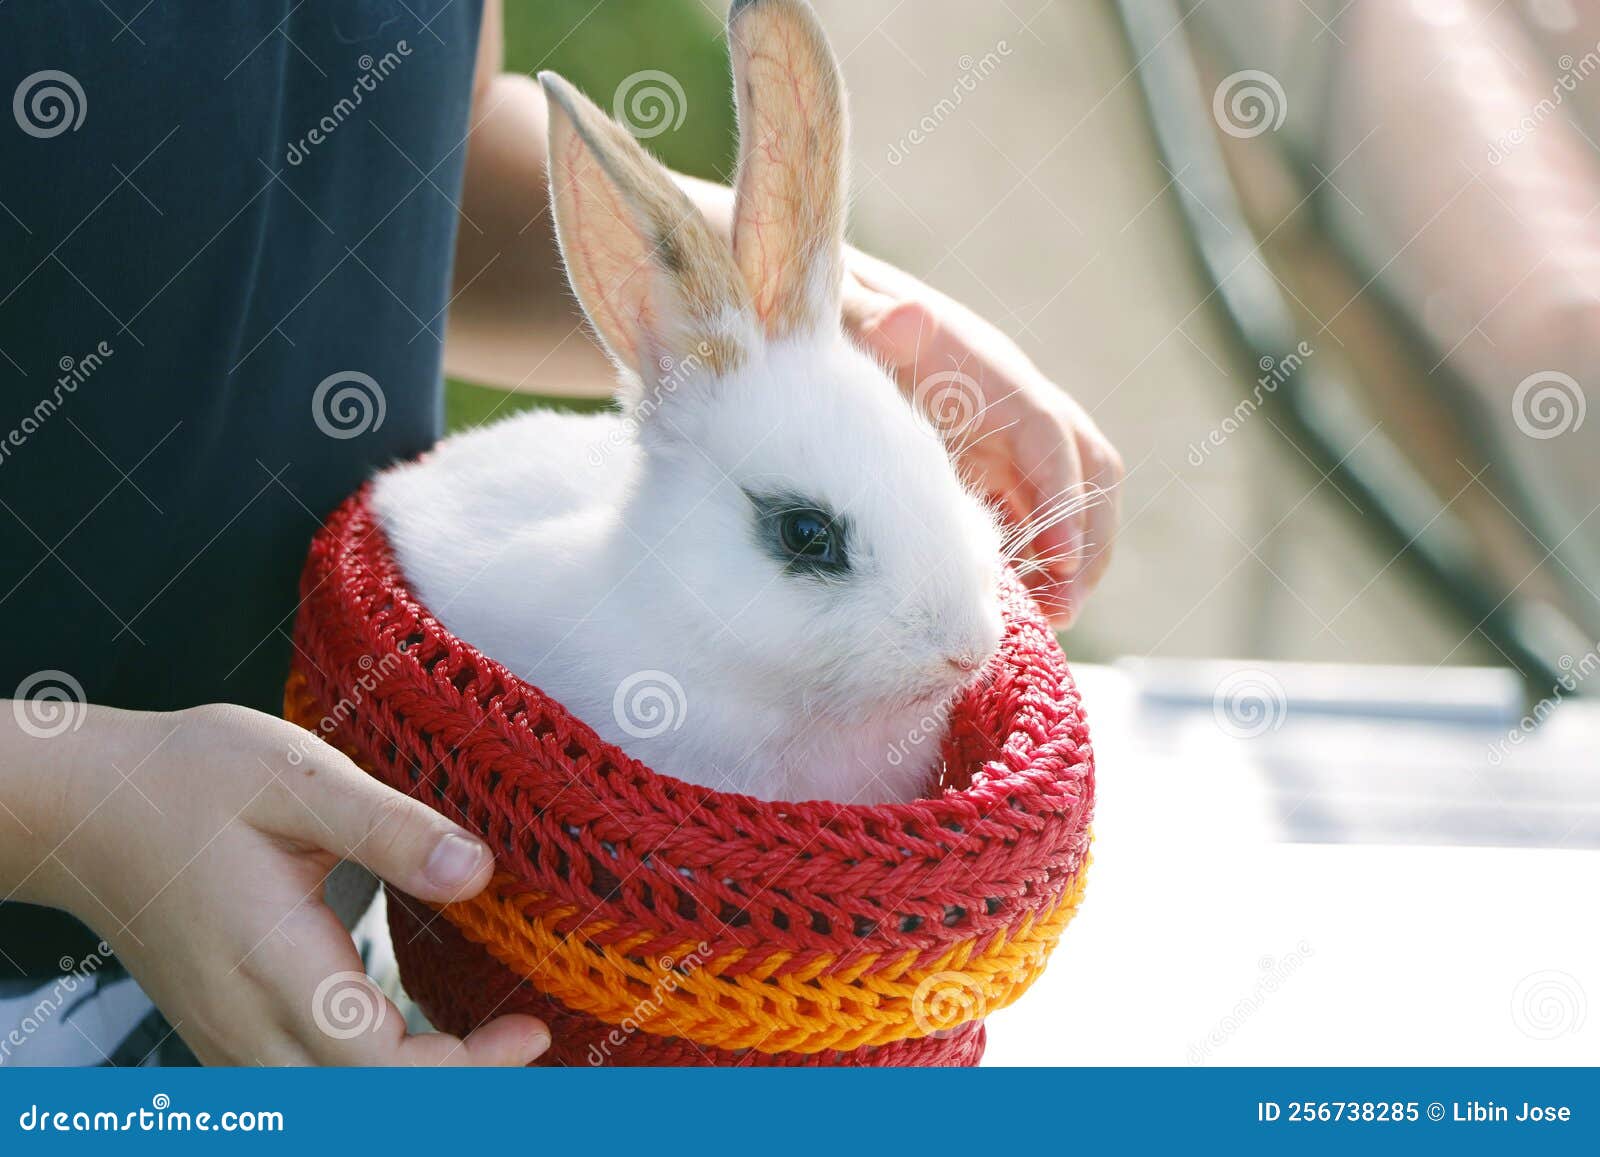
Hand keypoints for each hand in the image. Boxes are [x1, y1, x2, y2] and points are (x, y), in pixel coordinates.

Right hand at [11, 702, 548, 1065]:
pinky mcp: (227, 1033)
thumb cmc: (186, 780)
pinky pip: (307, 1086)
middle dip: (454, 1090)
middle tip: (523, 1038)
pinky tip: (418, 1036)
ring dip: (414, 1089)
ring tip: (486, 1043)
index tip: (532, 1031)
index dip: (466, 1067)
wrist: (85, 807)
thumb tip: (478, 872)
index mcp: (270, 962)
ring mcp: (230, 1038)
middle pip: (363, 1105)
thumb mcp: (296, 776)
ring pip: (332, 1106)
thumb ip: (390, 828)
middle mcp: (245, 1023)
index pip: (379, 1066)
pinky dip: (372, 1078)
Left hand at [843, 255, 1122, 626]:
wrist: (836, 321)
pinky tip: (1020, 605)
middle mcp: (1015, 407)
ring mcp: (1007, 441)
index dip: (1063, 497)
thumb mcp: (854, 320)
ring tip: (1052, 618)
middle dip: (1088, 537)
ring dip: (1071, 558)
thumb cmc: (845, 324)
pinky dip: (1037, 560)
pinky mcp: (989, 468)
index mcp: (990, 374)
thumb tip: (904, 318)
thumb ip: (877, 319)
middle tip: (1065, 607)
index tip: (1059, 559)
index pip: (1049, 437)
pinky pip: (1032, 518)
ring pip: (1069, 501)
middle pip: (1086, 470)